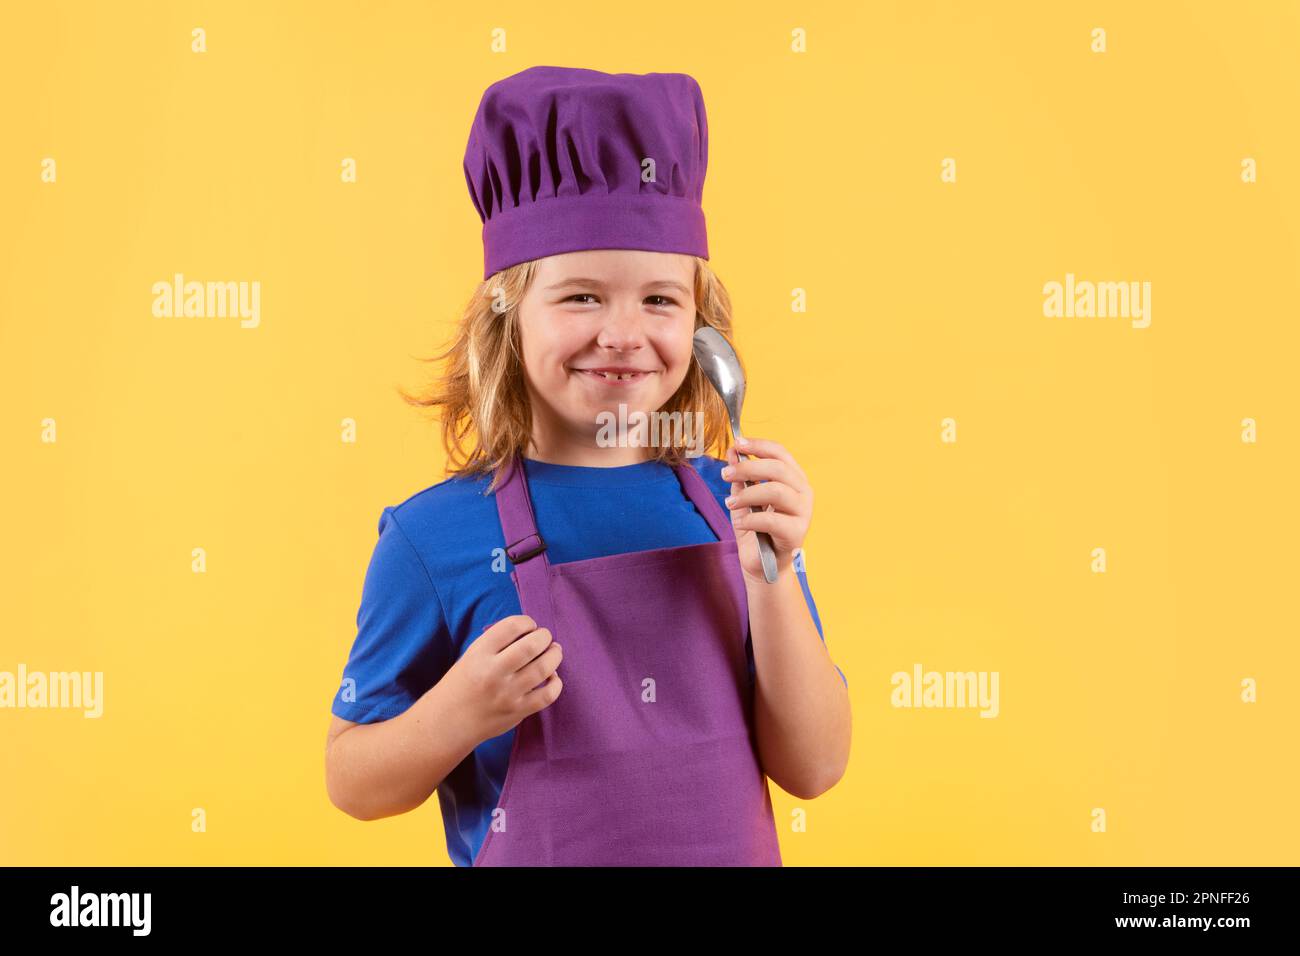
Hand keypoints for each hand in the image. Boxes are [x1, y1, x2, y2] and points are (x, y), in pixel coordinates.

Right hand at [441, 614, 562, 743]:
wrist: (447, 722)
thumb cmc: (461, 684)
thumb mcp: (470, 656)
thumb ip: (496, 643)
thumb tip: (530, 632)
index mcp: (479, 653)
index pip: (511, 626)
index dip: (527, 622)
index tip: (530, 626)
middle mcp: (493, 672)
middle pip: (531, 646)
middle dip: (545, 636)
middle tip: (545, 637)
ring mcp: (507, 694)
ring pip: (543, 668)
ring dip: (554, 655)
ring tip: (554, 651)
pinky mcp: (517, 712)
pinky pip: (547, 695)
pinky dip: (556, 683)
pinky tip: (552, 677)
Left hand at [721, 437, 812, 584]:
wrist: (762, 565)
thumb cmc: (756, 528)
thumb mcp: (744, 498)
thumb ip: (740, 476)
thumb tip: (732, 451)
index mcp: (793, 478)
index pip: (780, 453)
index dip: (758, 445)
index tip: (737, 443)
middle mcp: (803, 492)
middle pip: (778, 468)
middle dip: (748, 468)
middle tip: (725, 473)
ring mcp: (803, 513)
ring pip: (776, 491)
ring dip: (747, 494)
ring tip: (729, 502)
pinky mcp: (797, 533)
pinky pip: (771, 519)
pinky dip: (751, 518)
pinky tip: (741, 523)